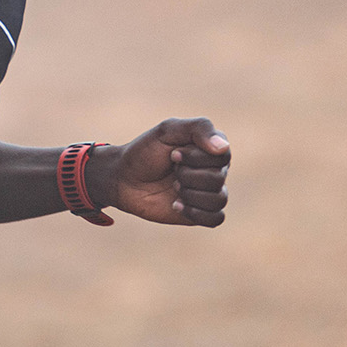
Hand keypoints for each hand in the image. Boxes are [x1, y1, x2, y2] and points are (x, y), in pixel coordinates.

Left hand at [94, 117, 230, 226]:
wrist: (123, 179)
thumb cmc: (145, 151)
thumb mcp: (167, 130)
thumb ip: (198, 128)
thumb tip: (223, 147)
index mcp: (211, 147)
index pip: (222, 156)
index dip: (195, 158)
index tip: (173, 154)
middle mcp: (214, 169)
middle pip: (218, 178)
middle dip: (187, 176)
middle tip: (171, 170)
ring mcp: (207, 192)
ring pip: (219, 199)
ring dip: (190, 194)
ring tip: (173, 187)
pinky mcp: (199, 212)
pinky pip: (216, 218)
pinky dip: (196, 213)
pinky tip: (176, 204)